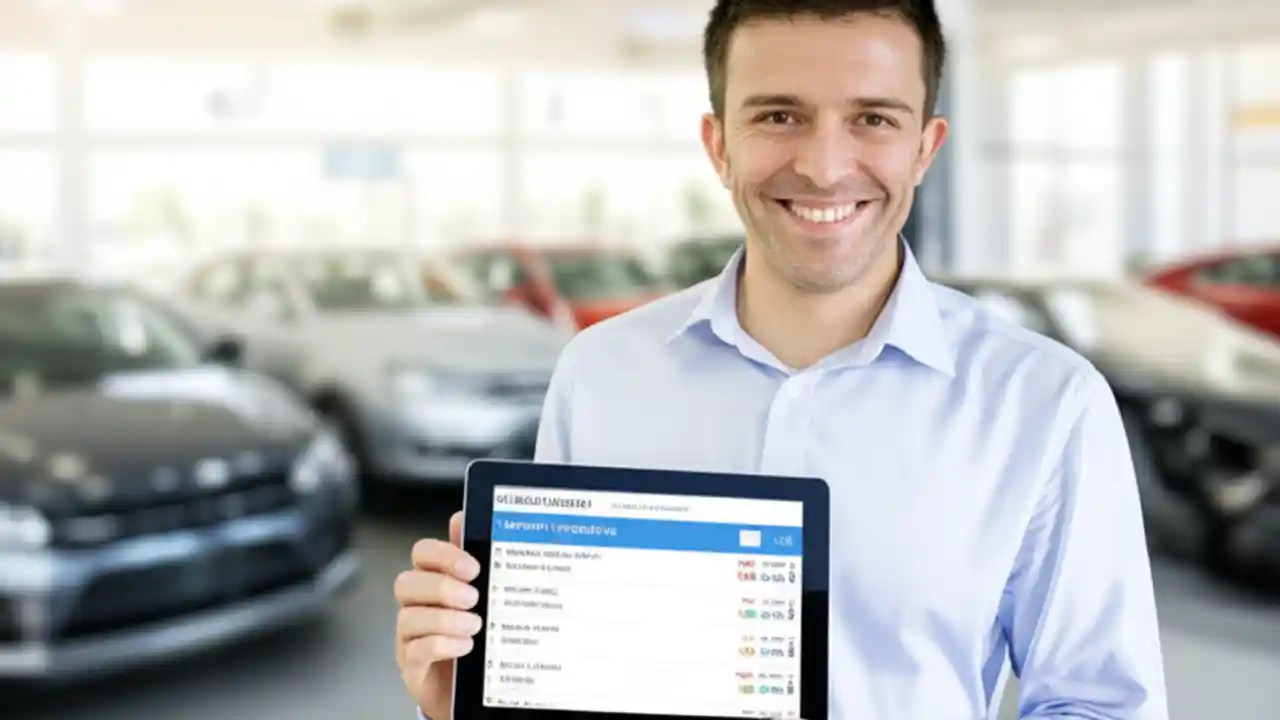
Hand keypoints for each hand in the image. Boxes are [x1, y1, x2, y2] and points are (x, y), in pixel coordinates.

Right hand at [395, 511, 482, 718]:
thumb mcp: (484, 593)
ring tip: (474, 624)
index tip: (472, 566)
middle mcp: (416, 606)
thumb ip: (475, 556)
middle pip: (407, 583)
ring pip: (408, 618)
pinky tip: (465, 646)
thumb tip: (461, 518)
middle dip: (441, 587)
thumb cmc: (478, 632)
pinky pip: (415, 651)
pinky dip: (441, 645)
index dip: (443, 555)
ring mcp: (410, 636)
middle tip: (473, 596)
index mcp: (433, 580)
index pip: (422, 554)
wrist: (476, 681)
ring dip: (444, 619)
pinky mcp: (413, 666)